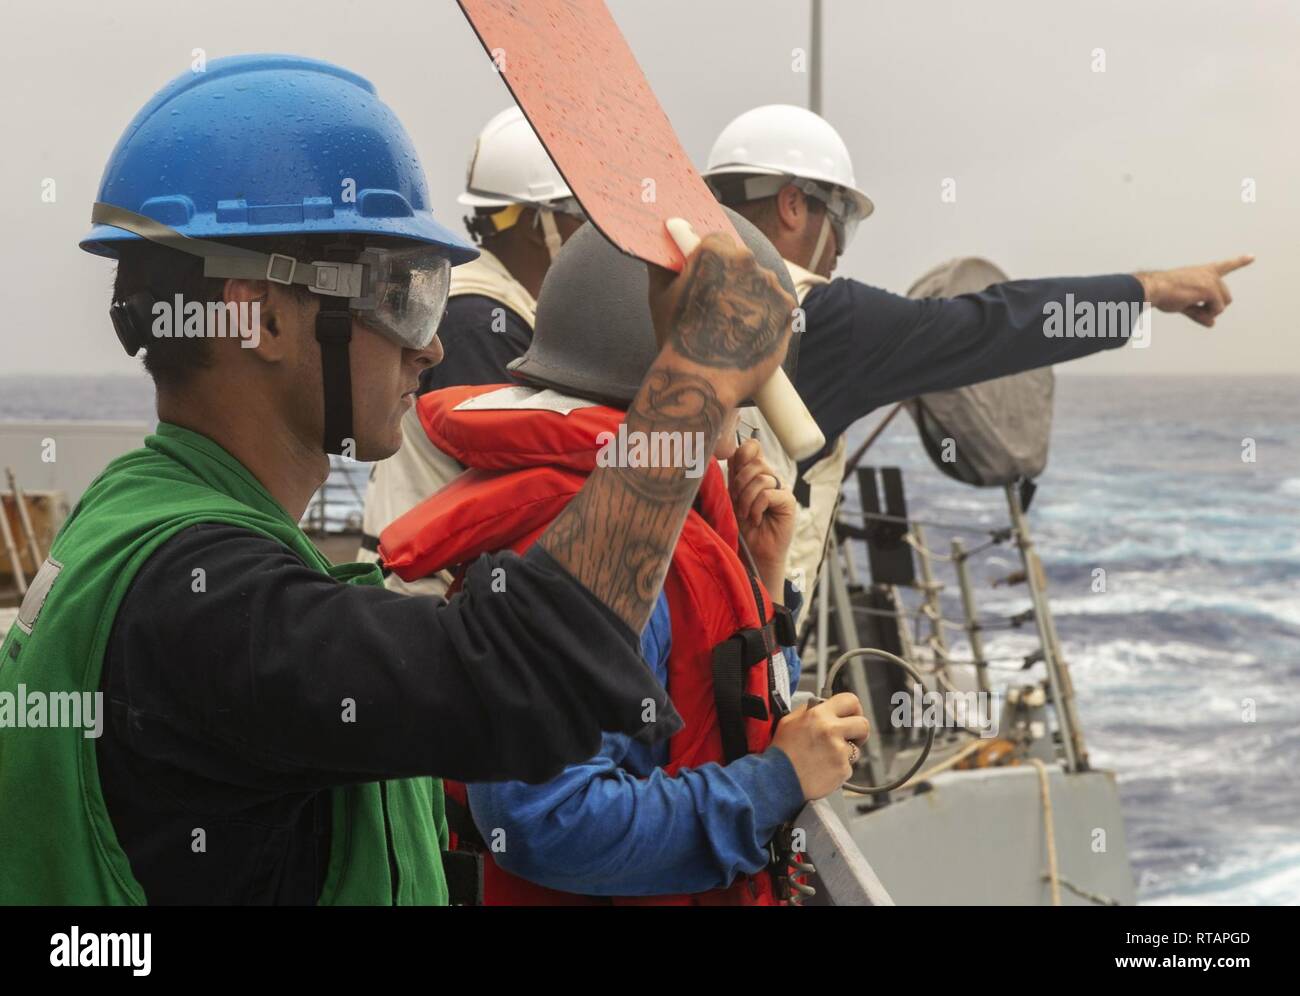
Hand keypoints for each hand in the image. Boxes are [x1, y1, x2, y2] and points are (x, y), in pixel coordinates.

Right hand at [647, 227, 794, 406]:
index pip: (719, 240)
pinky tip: (751, 333)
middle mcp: (746, 260)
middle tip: (718, 306)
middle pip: (742, 261)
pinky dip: (768, 316)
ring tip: (734, 326)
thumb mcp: (659, 295)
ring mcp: (770, 284)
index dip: (712, 260)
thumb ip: (663, 264)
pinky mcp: (787, 308)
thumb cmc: (676, 337)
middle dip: (733, 278)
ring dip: (752, 297)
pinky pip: (777, 305)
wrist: (703, 379)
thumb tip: (664, 247)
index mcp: (714, 250)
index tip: (708, 276)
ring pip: (761, 284)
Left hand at [728, 438, 795, 598]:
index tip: (734, 467)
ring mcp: (780, 489)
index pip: (752, 448)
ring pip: (762, 478)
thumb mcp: (731, 498)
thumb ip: (733, 475)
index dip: (743, 452)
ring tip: (745, 515)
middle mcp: (769, 478)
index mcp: (754, 474)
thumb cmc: (741, 528)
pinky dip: (756, 508)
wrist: (753, 553)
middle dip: (740, 483)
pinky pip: (768, 494)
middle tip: (737, 502)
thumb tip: (729, 452)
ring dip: (747, 499)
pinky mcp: (788, 502)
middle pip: (756, 462)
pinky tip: (756, 520)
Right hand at [772, 693, 870, 800]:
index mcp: (818, 715)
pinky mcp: (843, 770)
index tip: (852, 715)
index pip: (850, 700)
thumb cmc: (782, 753)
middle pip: (863, 724)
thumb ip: (808, 710)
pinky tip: (823, 769)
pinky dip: (838, 769)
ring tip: (825, 757)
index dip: (854, 709)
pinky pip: (848, 767)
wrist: (778, 780)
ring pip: (856, 750)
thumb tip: (822, 704)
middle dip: (858, 732)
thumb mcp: (789, 721)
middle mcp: (831, 730)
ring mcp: (839, 752)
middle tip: (850, 737)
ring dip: (845, 753)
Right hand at [1136, 255, 1253, 327]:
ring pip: (1223, 305)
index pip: (1225, 266)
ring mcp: (1211, 281)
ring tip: (1190, 308)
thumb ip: (1200, 313)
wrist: (1153, 288)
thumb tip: (1213, 324)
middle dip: (1214, 308)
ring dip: (1210, 312)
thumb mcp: (1184, 304)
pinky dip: (1205, 314)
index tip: (1252, 257)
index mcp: (1202, 272)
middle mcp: (1210, 274)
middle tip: (1194, 310)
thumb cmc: (1163, 294)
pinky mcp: (1210, 290)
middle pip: (1226, 297)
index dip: (1239, 261)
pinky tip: (1191, 307)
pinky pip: (1217, 310)